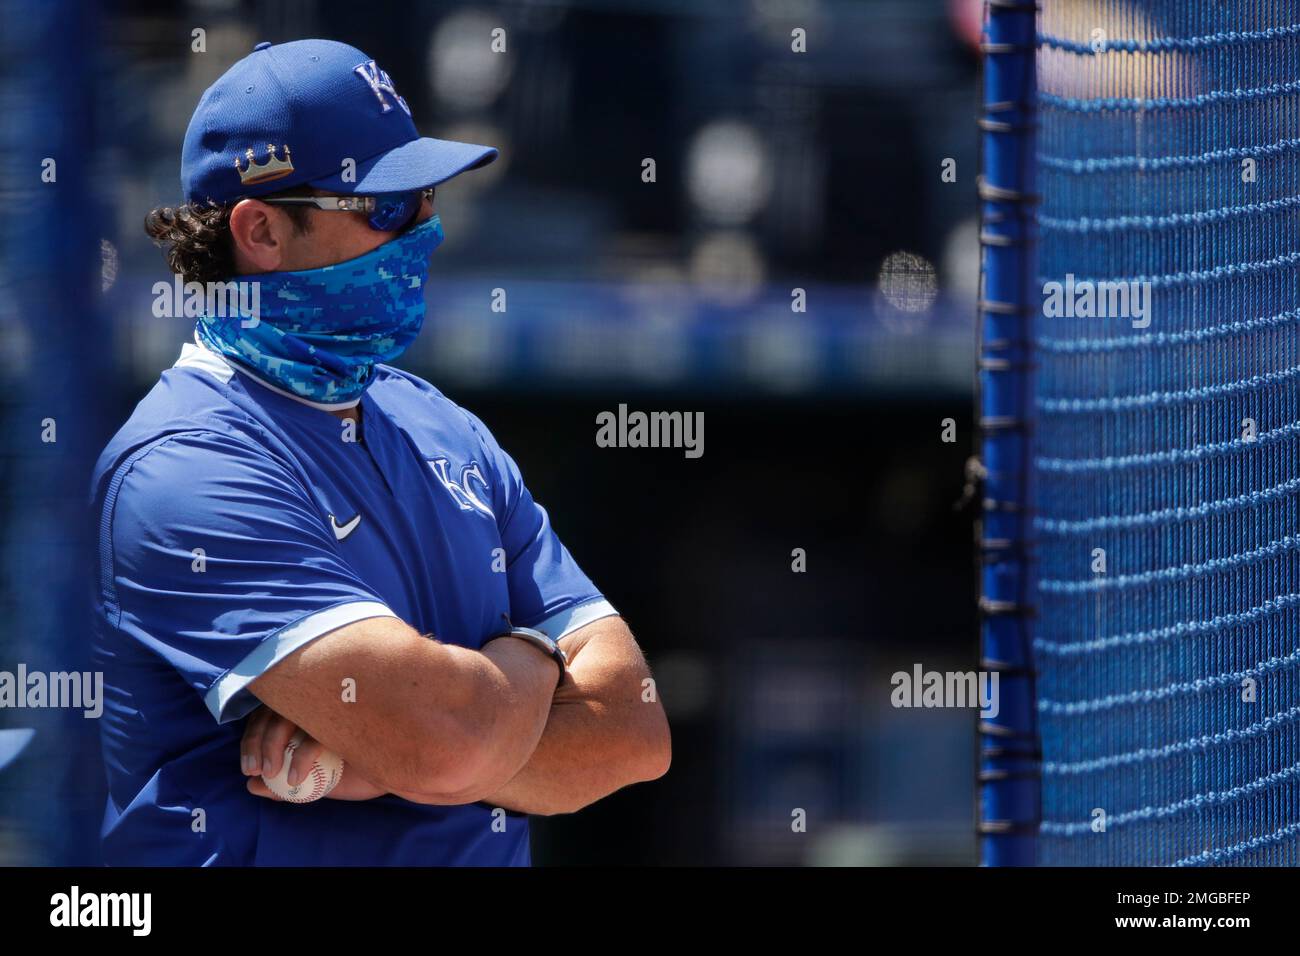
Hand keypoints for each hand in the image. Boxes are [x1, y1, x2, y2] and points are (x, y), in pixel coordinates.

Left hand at [240, 706, 387, 801]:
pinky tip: (296, 779)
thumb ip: (282, 785)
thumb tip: (250, 787)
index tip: (249, 770)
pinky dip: (299, 758)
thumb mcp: (315, 783)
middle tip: (257, 771)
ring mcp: (333, 705)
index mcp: (308, 709)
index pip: (269, 712)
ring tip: (272, 775)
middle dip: (258, 742)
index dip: (252, 738)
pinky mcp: (348, 716)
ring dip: (272, 745)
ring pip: (289, 715)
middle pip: (274, 709)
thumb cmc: (357, 771)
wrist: (396, 773)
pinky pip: (315, 734)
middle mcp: (318, 700)